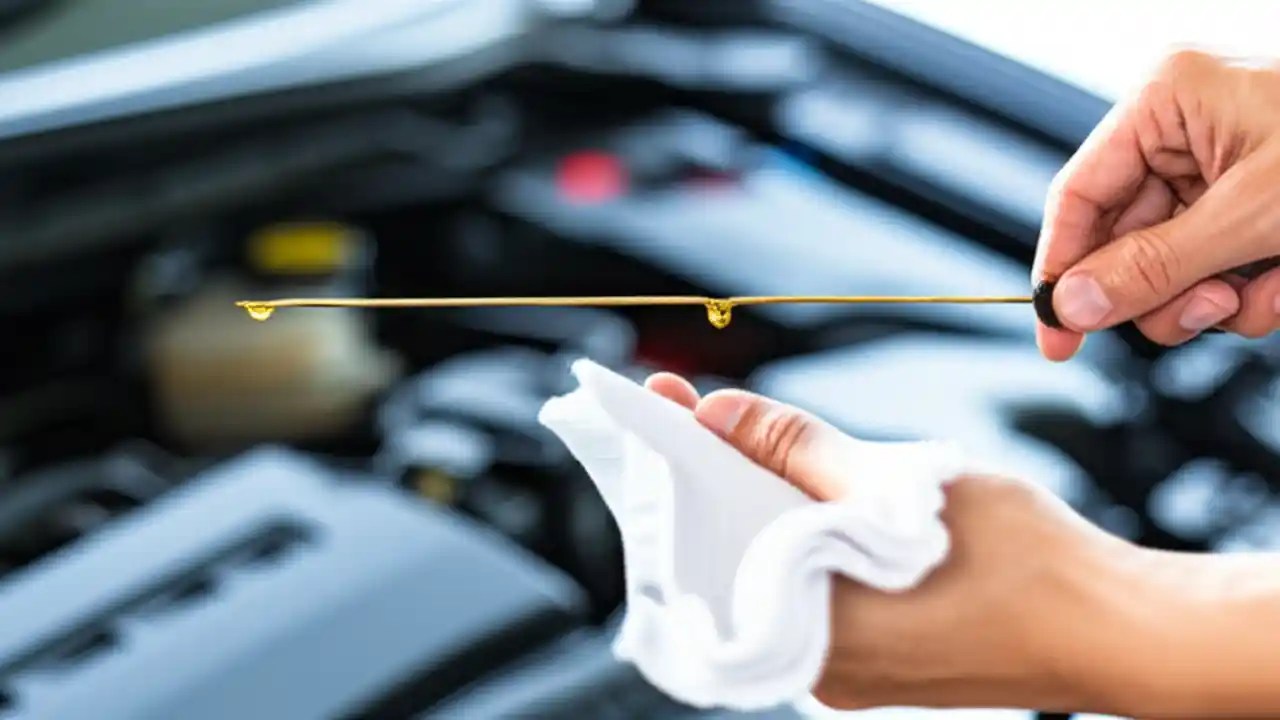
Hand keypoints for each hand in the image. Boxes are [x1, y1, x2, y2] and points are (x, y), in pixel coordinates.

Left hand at [644, 373, 1141, 711]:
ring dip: (761, 509)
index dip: (676, 457)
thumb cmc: (1026, 563)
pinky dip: (801, 542)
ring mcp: (841, 675)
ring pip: (771, 575)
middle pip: (729, 558)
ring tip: (754, 445)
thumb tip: (718, 414)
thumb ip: (798, 450)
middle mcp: (811, 669)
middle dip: (715, 480)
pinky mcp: (871, 668)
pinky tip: (810, 497)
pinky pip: (809, 595)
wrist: (1115, 631)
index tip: (659, 399)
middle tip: (704, 414)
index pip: (702, 534)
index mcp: (805, 632)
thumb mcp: (900, 485)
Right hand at [1035, 49, 1279, 359]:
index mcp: (1168, 100)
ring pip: (1170, 263)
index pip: (1078, 196)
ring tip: (1267, 288)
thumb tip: (1074, 306)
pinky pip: (1215, 264)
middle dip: (1166, 289)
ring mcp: (1220, 165)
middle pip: (1124, 239)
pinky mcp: (1253, 199)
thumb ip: (1153, 266)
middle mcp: (1185, 128)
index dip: (1062, 271)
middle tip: (1206, 310)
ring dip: (1216, 297)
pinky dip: (1252, 290)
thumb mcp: (1253, 218)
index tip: (1058, 337)